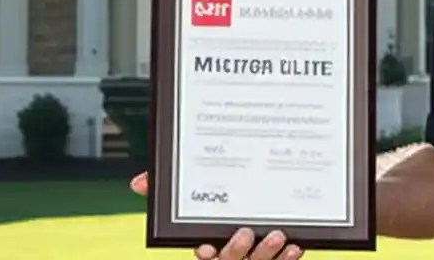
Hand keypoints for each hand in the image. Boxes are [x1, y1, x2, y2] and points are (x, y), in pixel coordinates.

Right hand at [128, 173, 302, 258]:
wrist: (258, 211)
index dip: (206, 254)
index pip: (205, 256)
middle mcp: (230, 255)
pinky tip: (296, 246)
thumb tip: (138, 182)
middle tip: (245, 233)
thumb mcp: (192, 198)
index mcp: (210, 246)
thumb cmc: (221, 209)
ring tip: (278, 235)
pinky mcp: (277, 259)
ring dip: (266, 253)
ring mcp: (254, 259)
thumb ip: (161, 188)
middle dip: (236, 251)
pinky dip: (288, 259)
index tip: (205, 248)